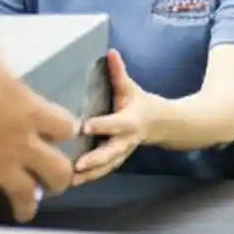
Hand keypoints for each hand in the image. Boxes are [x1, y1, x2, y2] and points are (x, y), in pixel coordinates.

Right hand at [0, 28, 78, 223]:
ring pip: (27, 197)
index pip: (65, 125)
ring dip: (28, 205)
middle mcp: (22, 144)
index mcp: (29, 111)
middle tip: (55, 178)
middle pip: (57, 170)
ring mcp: (0, 168)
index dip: (66, 128)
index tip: (63, 130)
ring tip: (25, 209)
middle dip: (60, 177)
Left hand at [71, 49, 154, 185]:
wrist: (161, 125)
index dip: (102, 125)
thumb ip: (119, 71)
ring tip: (71, 179)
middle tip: (77, 165)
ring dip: (90, 174)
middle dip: (95, 159)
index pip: (116, 123)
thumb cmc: (140, 102)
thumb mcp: (131, 87)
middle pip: (112, 152)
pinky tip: (72, 182)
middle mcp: (126, 140)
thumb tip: (110, 51)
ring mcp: (122, 152)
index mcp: (130, 120)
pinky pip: (103, 171)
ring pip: (107, 166)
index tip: (85, 126)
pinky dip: (89, 177)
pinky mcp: (116, 160)